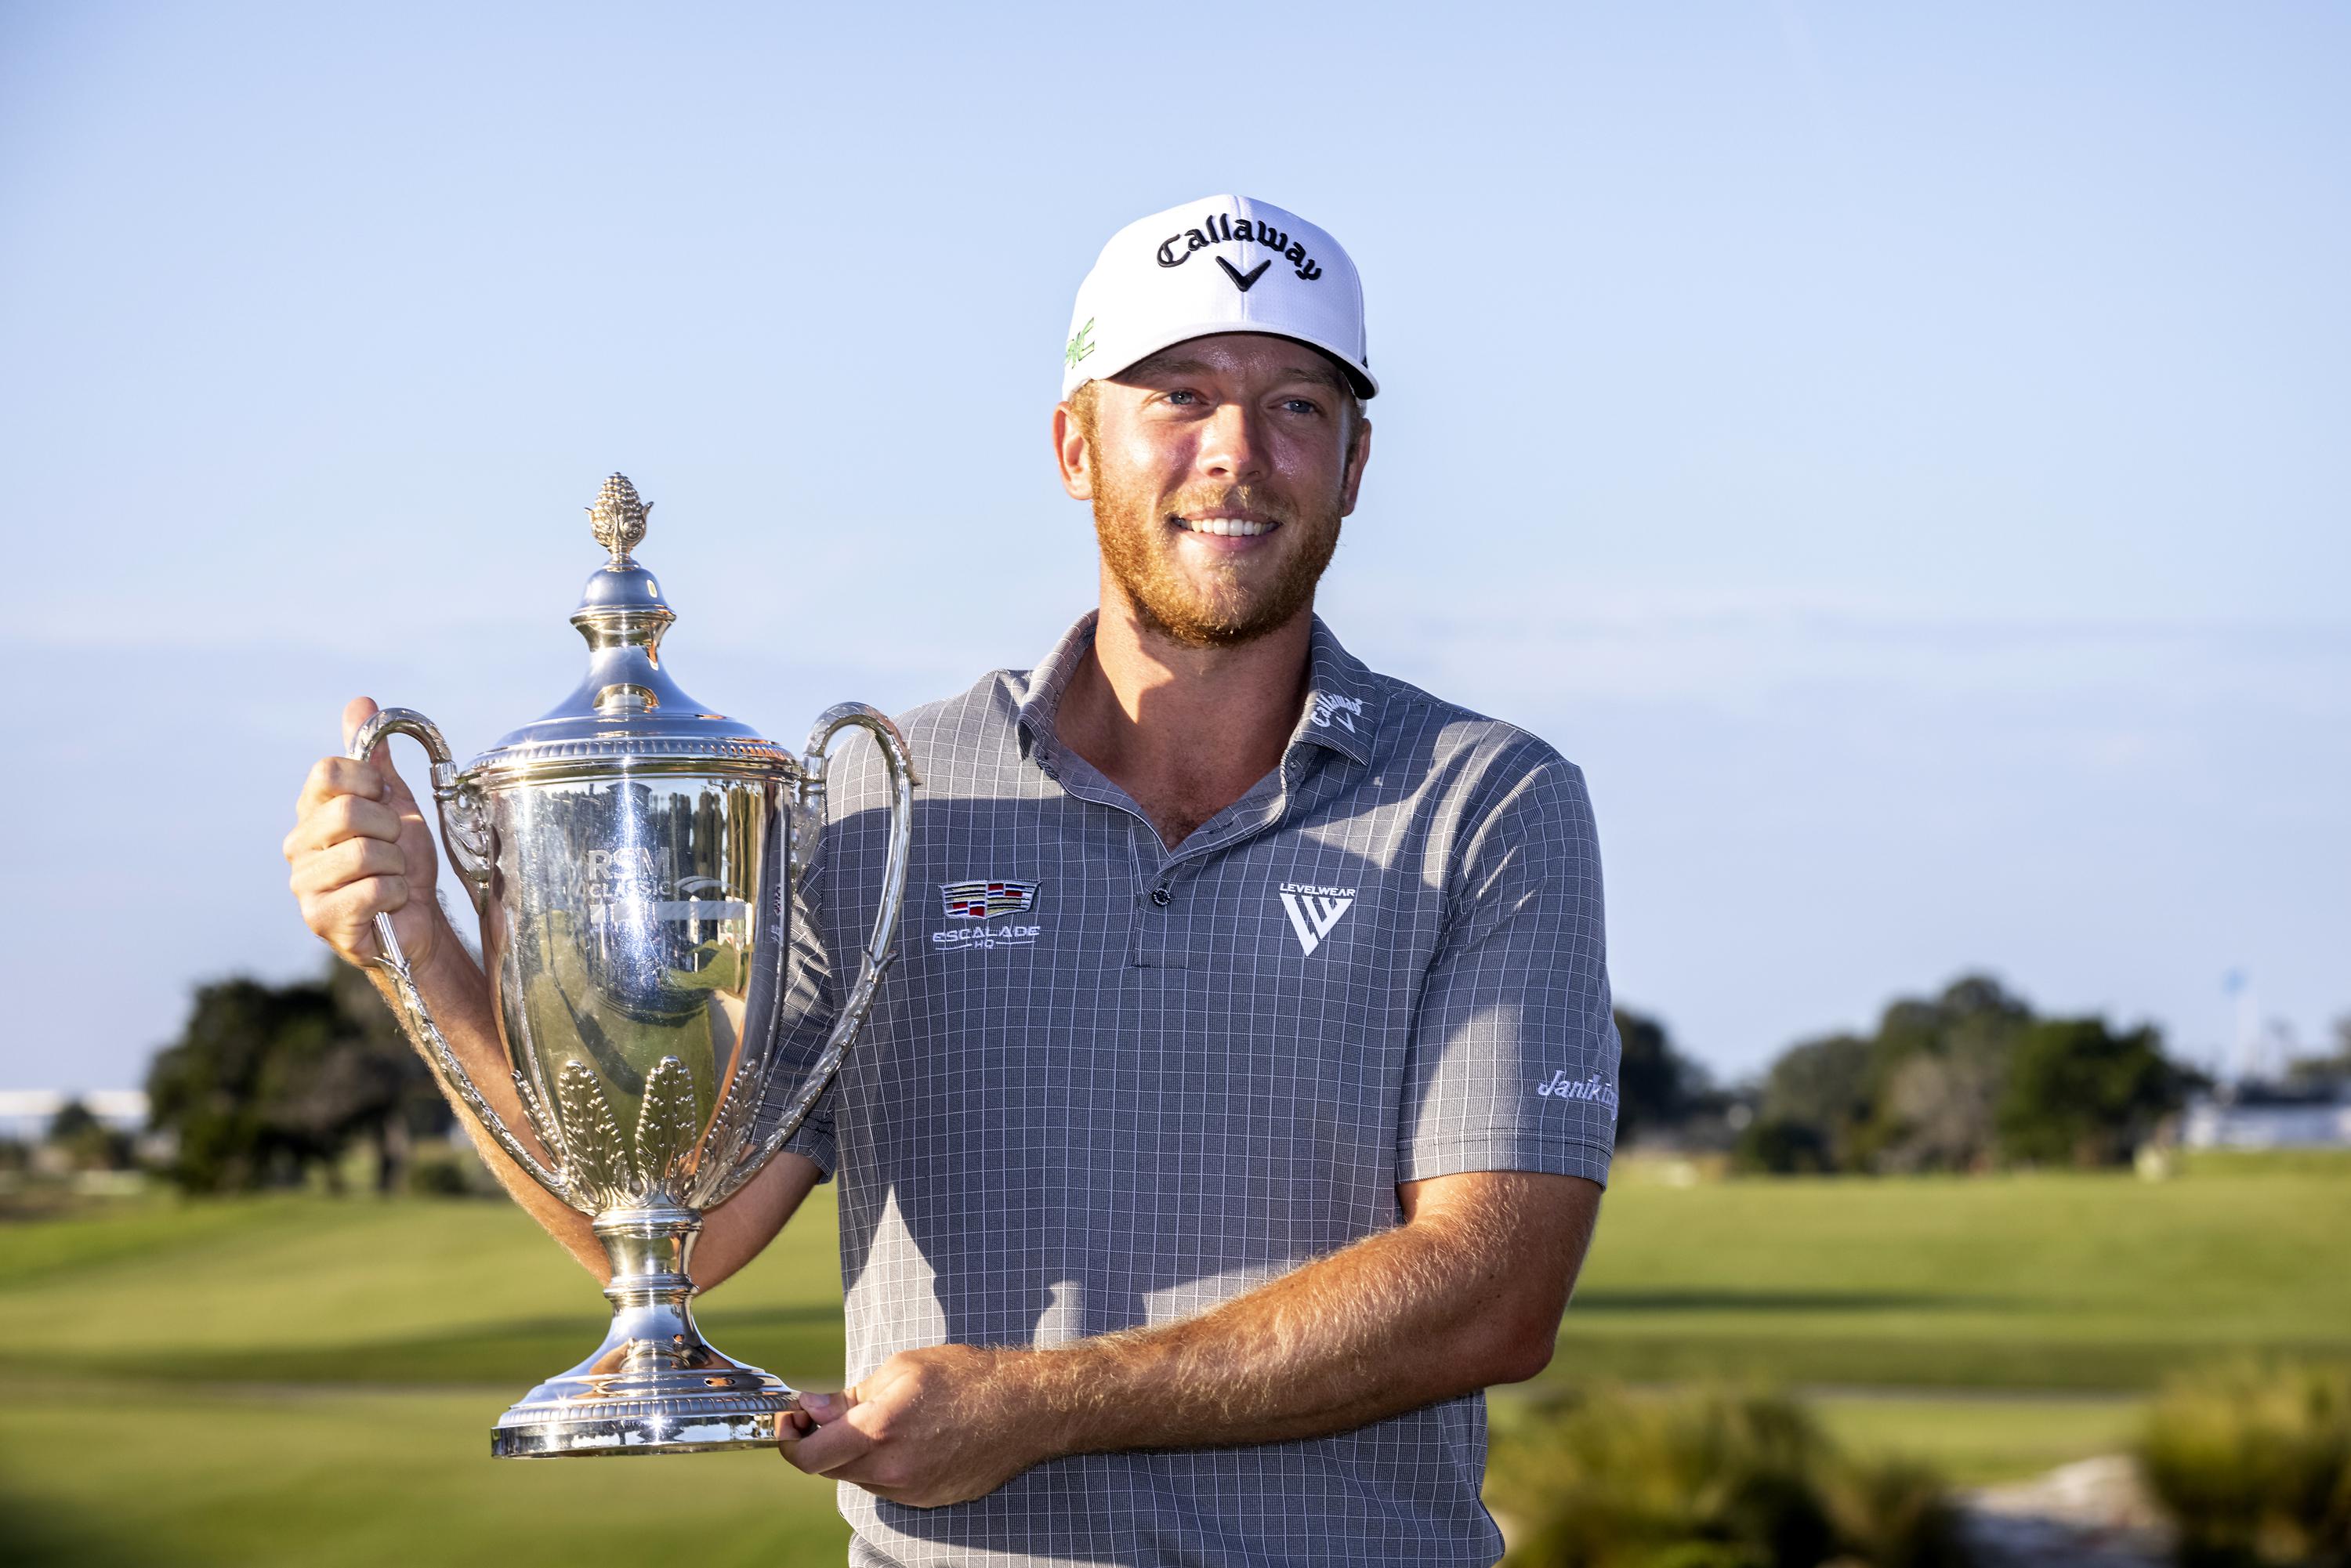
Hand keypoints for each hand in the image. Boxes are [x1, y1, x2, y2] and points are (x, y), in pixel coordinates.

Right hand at [284, 695, 451, 972]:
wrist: (417, 920)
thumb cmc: (401, 862)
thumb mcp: (394, 801)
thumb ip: (374, 758)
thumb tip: (359, 703)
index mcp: (312, 811)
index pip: (328, 770)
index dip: (370, 782)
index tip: (385, 801)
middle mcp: (298, 844)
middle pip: (348, 811)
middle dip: (390, 828)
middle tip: (394, 846)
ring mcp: (304, 884)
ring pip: (365, 852)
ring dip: (396, 865)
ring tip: (392, 876)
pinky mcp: (320, 918)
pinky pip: (373, 889)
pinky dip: (396, 894)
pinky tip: (389, 902)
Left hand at [778, 1345, 1056, 1508]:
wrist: (1026, 1408)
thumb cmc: (968, 1377)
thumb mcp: (902, 1369)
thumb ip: (850, 1396)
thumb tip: (812, 1407)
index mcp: (880, 1430)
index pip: (809, 1456)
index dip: (789, 1440)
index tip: (790, 1420)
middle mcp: (892, 1469)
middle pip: (828, 1469)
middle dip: (818, 1441)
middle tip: (822, 1413)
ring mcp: (911, 1489)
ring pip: (857, 1477)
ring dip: (851, 1453)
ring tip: (875, 1419)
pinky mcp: (927, 1499)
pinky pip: (887, 1485)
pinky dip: (880, 1465)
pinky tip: (904, 1437)